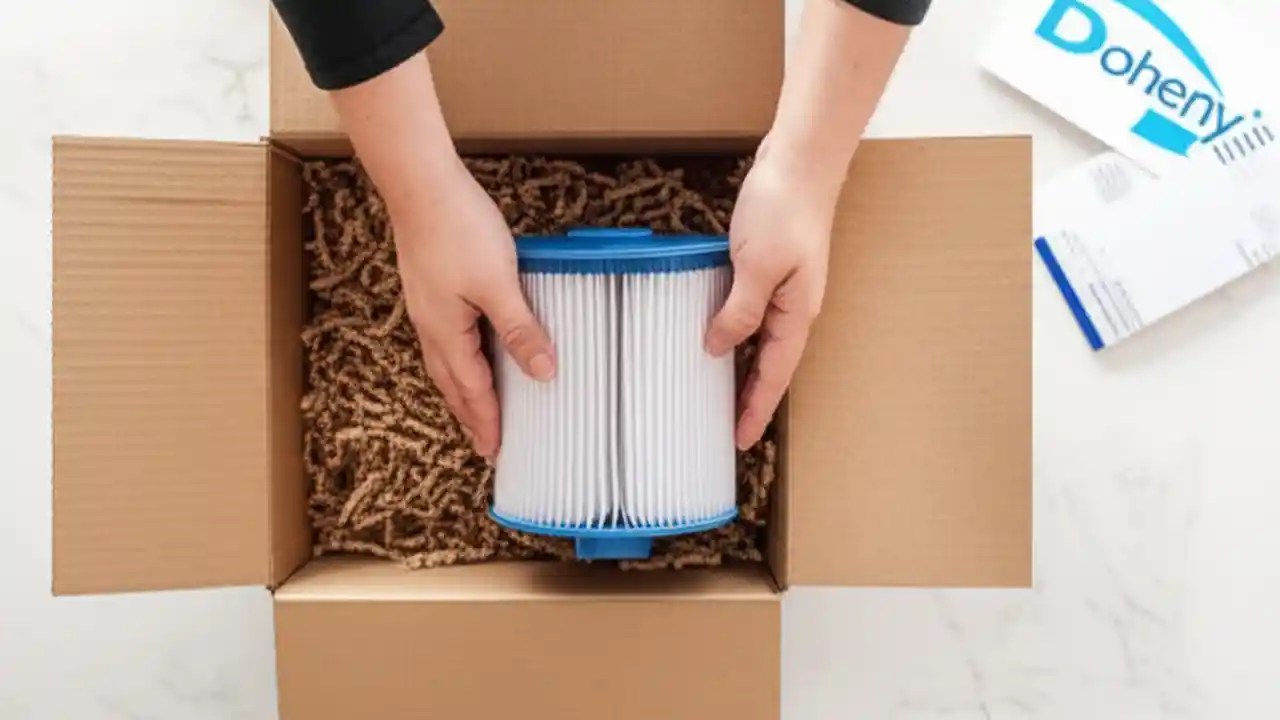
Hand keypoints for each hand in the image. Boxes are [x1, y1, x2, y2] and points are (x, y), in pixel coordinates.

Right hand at [393, 161, 555, 457]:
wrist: (420, 182)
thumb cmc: (457, 227)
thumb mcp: (498, 283)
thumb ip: (520, 329)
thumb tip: (543, 372)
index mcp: (445, 332)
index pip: (471, 389)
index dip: (486, 420)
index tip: (495, 449)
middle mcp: (431, 325)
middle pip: (451, 383)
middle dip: (469, 414)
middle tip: (484, 442)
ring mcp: (427, 305)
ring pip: (446, 361)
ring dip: (462, 388)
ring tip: (476, 407)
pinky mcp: (430, 286)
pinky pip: (446, 337)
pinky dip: (459, 357)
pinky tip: (470, 349)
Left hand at [705, 139, 840, 449]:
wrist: (801, 161)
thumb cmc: (785, 208)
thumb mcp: (756, 265)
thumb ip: (739, 310)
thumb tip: (717, 347)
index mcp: (797, 314)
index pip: (775, 376)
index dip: (756, 409)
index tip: (740, 440)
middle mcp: (794, 308)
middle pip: (771, 365)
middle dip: (750, 398)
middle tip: (725, 428)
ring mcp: (784, 288)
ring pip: (762, 342)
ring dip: (743, 369)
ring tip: (718, 393)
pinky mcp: (770, 268)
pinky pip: (752, 314)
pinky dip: (737, 333)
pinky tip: (717, 337)